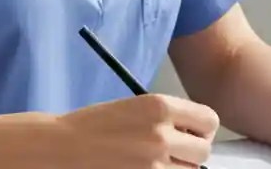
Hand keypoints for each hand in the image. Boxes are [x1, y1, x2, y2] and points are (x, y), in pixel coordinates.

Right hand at [53, 94, 219, 167]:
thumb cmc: (94, 126)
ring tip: (155, 164)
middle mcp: (161, 134)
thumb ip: (167, 117)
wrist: (61, 148)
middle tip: (173, 154)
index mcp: (160, 106)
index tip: (192, 135)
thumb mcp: (136, 107)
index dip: (203, 130)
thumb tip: (195, 133)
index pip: (209, 121)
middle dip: (192, 154)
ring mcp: (153, 163)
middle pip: (203, 151)